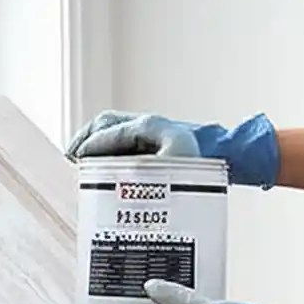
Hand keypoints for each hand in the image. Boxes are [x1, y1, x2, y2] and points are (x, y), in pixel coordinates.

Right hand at [65, 111, 281, 187]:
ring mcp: (151, 132)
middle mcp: (148, 125)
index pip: (109, 132)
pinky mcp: (155, 142)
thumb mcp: (171, 170)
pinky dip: (109, 151)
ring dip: (95, 145)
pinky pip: (124, 141)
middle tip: (72, 161)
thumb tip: (113, 178)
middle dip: (86, 141)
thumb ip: (140, 172)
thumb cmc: (205, 165)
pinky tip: (103, 171)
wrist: (231, 158)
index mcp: (150, 126)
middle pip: (105, 125)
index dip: (90, 147)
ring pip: (113, 131)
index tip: (76, 162)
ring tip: (81, 165)